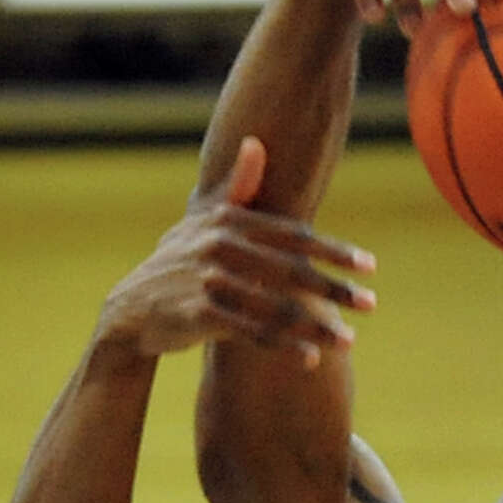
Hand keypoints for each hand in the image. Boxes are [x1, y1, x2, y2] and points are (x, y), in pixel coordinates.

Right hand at [98, 137, 375, 368]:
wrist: (131, 310)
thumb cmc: (177, 263)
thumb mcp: (203, 222)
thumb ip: (235, 190)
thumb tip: (255, 143)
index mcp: (228, 220)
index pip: (293, 236)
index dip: (334, 251)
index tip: (369, 266)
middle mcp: (219, 245)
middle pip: (291, 271)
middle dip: (335, 289)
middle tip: (371, 305)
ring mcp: (208, 279)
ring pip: (275, 306)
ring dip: (316, 326)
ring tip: (349, 342)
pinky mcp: (199, 314)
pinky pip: (251, 332)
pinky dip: (283, 346)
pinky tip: (312, 359)